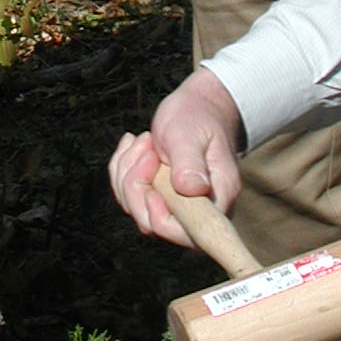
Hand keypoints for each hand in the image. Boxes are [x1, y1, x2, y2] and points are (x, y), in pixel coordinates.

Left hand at [108, 68, 244, 248]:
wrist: (198, 106)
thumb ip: (189, 162)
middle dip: (136, 184)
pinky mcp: (160, 197)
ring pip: (135, 208)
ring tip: (143, 140)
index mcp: (218, 197)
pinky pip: (129, 195)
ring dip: (127, 171)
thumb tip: (191, 189)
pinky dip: (123, 169)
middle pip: (153, 222)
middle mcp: (200, 209)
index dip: (161, 217)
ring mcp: (177, 205)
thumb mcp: (190, 135)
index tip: (152, 187)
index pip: (190, 233)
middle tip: (145, 146)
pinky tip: (133, 146)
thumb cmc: (199, 117)